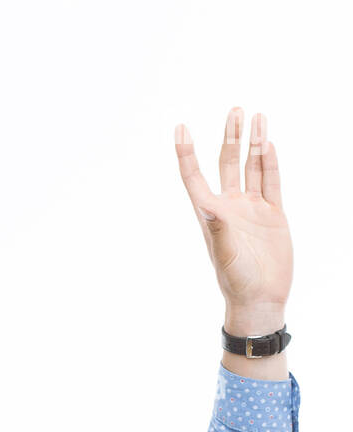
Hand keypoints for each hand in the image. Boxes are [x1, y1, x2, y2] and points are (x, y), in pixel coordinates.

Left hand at [174, 109, 291, 317]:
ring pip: (252, 167)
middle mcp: (231, 207)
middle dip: (231, 136)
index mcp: (212, 215)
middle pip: (228, 163)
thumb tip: (208, 206)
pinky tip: (268, 144)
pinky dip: (270, 163)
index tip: (181, 127)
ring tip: (257, 116)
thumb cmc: (237, 282)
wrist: (261, 299)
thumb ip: (218, 230)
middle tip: (236, 109)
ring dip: (254, 143)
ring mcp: (252, 209)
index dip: (187, 153)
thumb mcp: (225, 256)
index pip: (195, 177)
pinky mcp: (273, 214)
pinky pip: (271, 182)